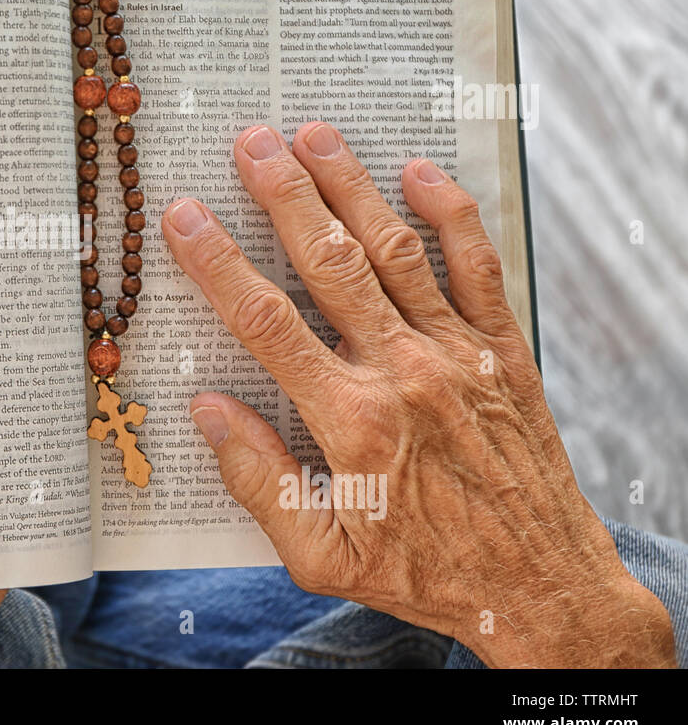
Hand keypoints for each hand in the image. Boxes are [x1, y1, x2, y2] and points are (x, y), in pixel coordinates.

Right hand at [162, 122, 674, 667]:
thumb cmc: (425, 574)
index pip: (265, 324)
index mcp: (350, 422)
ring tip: (315, 135)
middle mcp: (403, 373)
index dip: (217, 263)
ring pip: (396, 250)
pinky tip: (419, 172)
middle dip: (284, 196)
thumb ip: (258, 480)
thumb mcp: (320, 555)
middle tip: (251, 143)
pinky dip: (449, 215)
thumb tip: (210, 411)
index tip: (185, 216)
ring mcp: (457, 355)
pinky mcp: (502, 352)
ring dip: (352, 187)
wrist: (540, 590)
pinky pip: (476, 266)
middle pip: (328, 264)